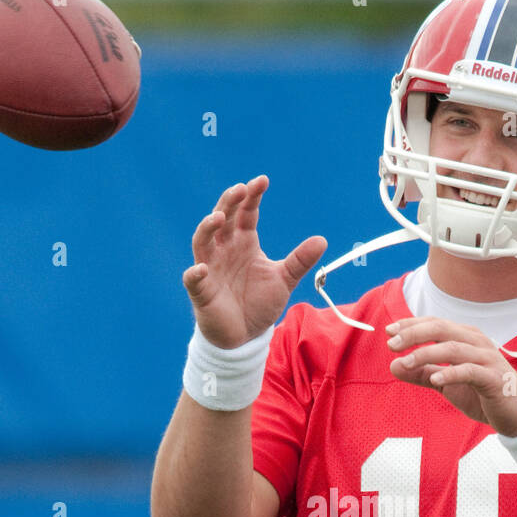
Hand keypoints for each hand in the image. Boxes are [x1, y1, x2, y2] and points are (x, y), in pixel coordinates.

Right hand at [182, 176, 326, 347]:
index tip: (262, 181)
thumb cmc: (259, 303)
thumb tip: (323, 240)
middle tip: (240, 189)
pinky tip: (203, 270)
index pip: (246, 213)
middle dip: (229, 202)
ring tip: (219, 217)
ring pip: (202, 241)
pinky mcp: (202, 292)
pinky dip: (196, 274)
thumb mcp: (284, 280)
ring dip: (208, 228)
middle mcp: (224, 250)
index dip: (252, 196)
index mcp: (244, 242)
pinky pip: (193, 280)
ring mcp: (211, 268)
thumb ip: (300, 261)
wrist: (245, 335)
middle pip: (222, 219)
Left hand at [386, 317, 516, 435]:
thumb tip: (393, 365)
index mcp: (465, 338)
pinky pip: (470, 372)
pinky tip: (435, 379)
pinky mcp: (494, 379)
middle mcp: (476, 342)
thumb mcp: (446, 384)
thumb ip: (421, 374)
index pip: (435, 324)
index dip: (411, 325)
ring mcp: (487, 359)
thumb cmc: (482, 394)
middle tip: (392, 344)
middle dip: (414, 334)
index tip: (388, 331)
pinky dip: (451, 373)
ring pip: (453, 348)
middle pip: (442, 329)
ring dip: (427, 354)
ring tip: (406, 362)